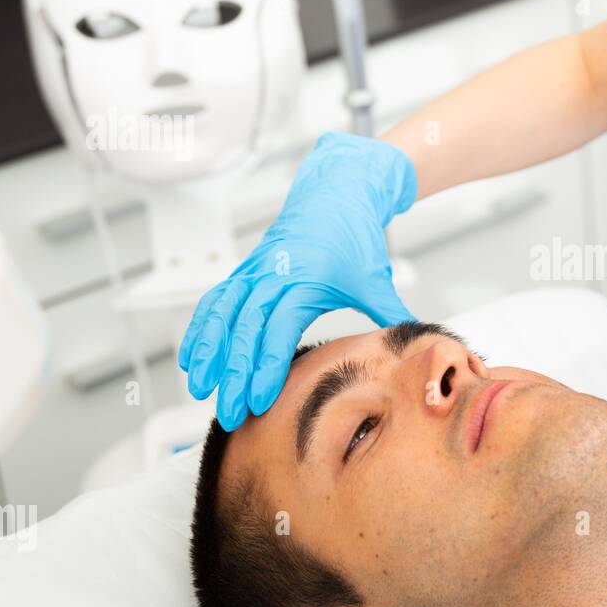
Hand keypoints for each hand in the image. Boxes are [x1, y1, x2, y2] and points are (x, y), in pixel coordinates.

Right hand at [178, 131, 417, 429]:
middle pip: (245, 330)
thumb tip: (413, 352)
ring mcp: (254, 271)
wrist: (337, 192)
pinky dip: (201, 329)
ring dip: (207, 353)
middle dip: (234, 375)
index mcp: (304, 279)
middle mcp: (272, 274)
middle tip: (230, 414)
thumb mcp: (374, 278)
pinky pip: (216, 301)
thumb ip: (389, 315)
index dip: (266, 366)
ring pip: (222, 314)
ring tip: (199, 388)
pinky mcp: (244, 270)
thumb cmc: (355, 237)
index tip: (259, 401)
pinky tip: (193, 359)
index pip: (278, 329)